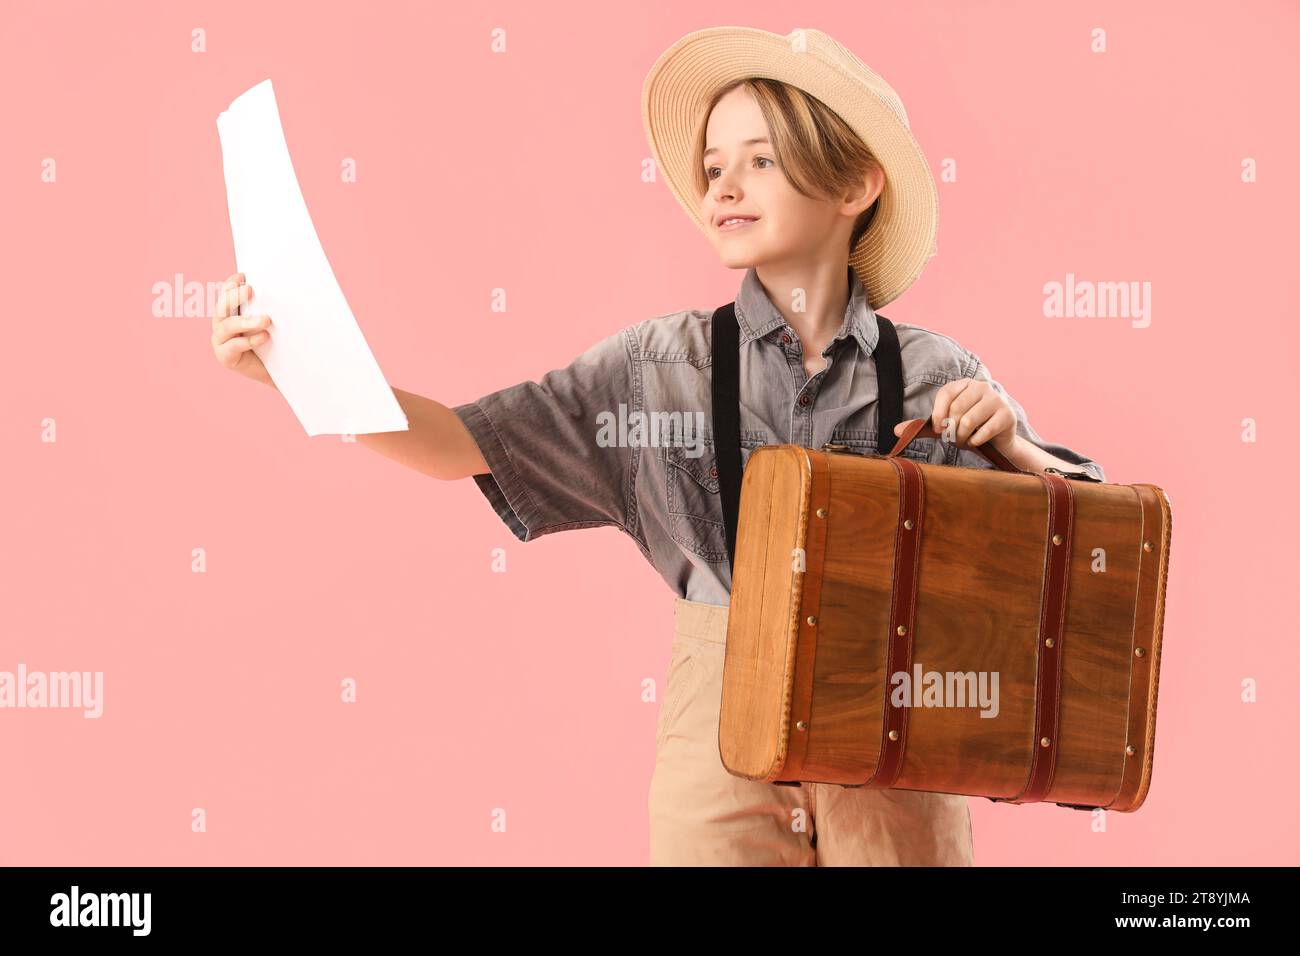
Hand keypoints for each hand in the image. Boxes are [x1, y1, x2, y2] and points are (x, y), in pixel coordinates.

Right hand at [211, 272, 276, 388]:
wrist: (276, 373)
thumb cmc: (273, 344)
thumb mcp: (271, 323)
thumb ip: (268, 308)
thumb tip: (283, 287)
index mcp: (230, 312)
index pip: (226, 294)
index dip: (231, 284)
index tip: (243, 275)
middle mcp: (221, 324)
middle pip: (222, 307)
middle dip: (234, 296)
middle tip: (250, 289)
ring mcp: (220, 341)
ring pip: (228, 326)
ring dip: (246, 321)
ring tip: (266, 319)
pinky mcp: (224, 357)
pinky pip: (234, 346)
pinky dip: (250, 340)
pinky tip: (264, 337)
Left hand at [894, 377, 1018, 454]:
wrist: (998, 441)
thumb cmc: (969, 429)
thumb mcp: (946, 426)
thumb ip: (924, 426)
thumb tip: (896, 431)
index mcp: (965, 384)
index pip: (946, 393)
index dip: (938, 414)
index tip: (938, 429)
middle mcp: (982, 387)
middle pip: (956, 408)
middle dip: (951, 430)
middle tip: (954, 438)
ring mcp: (997, 399)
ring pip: (968, 420)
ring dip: (962, 437)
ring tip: (964, 440)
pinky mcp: (1008, 415)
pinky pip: (984, 430)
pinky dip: (976, 441)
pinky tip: (977, 441)